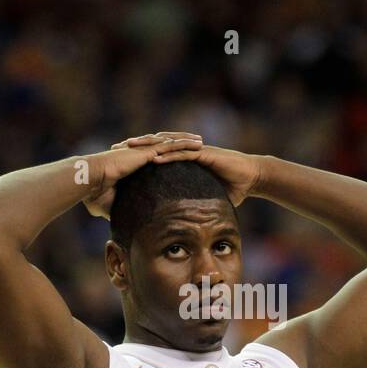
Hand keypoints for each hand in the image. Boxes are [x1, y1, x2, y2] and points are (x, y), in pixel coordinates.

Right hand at [83, 133, 202, 217]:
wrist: (90, 181)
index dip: (167, 155)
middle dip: (180, 143)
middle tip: (197, 143)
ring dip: (186, 141)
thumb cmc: (95, 193)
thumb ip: (120, 211)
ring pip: (170, 142)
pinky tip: (197, 144)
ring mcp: (143, 150)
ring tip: (201, 141)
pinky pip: (169, 146)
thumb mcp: (110, 205)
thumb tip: (122, 227)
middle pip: (165, 145)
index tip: (178, 157)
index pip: (154, 156)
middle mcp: (139, 153)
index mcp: (133, 162)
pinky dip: (184, 144)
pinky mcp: (146, 152)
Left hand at [119, 134, 262, 207]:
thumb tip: (180, 223)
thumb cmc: (231, 188)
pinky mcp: (204, 153)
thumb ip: (192, 206)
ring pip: (166, 144)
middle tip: (115, 147)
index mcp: (182, 159)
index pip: (155, 153)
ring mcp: (195, 150)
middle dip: (135, 145)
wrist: (251, 177)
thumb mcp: (206, 198)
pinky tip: (155, 158)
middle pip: (155, 145)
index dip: (137, 155)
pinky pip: (183, 153)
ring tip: (129, 147)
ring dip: (147, 145)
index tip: (119, 158)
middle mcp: (186, 151)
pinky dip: (169, 154)